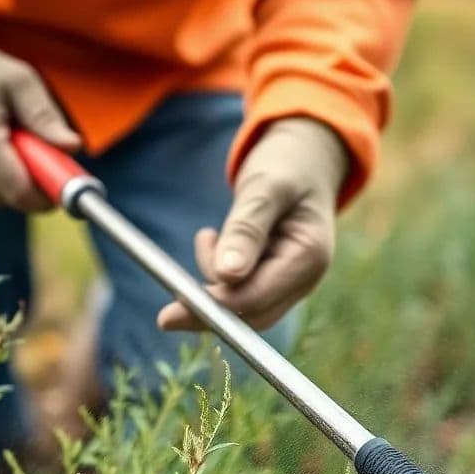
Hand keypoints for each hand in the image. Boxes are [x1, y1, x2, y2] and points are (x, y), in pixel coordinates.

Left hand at [158, 117, 348, 331]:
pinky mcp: (274, 280)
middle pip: (251, 315)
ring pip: (242, 307)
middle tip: (165, 315)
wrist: (305, 158)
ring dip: (212, 283)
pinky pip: (240, 293)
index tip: (174, 309)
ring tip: (207, 235)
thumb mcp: (265, 187)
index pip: (257, 298)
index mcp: (309, 257)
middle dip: (208, 311)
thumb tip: (226, 275)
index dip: (215, 307)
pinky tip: (213, 239)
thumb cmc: (286, 165)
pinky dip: (217, 276)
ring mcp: (291, 282)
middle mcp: (304, 278)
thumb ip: (246, 229)